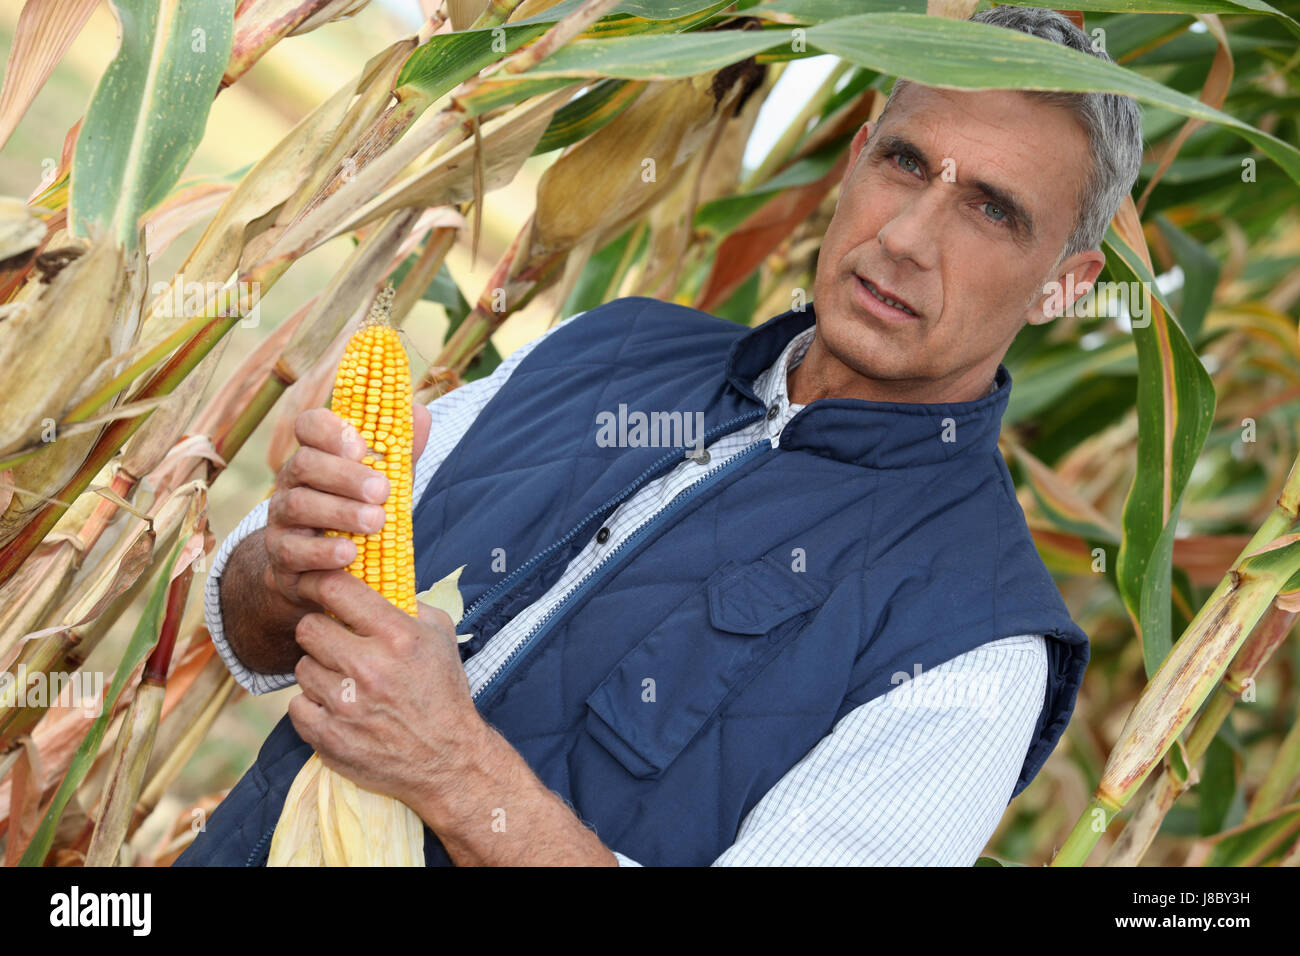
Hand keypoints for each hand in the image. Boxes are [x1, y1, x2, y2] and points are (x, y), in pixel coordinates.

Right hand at [263, 404, 431, 606]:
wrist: (329, 573)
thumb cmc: (360, 513)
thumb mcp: (385, 482)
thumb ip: (401, 451)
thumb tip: (419, 413)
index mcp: (317, 457)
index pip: (309, 426)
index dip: (331, 430)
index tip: (362, 446)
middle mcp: (291, 483)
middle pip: (305, 464)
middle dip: (346, 475)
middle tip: (382, 491)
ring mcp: (282, 521)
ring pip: (298, 506)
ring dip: (340, 512)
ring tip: (375, 522)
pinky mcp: (282, 558)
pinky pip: (293, 552)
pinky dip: (323, 553)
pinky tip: (350, 554)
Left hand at [287, 568, 480, 807]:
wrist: (447, 759)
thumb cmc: (443, 692)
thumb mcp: (441, 636)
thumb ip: (408, 603)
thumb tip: (375, 578)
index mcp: (398, 637)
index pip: (337, 590)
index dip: (320, 582)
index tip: (316, 585)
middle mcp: (369, 668)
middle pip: (308, 628)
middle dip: (320, 631)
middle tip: (335, 642)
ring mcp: (346, 706)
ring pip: (302, 667)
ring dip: (319, 671)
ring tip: (344, 681)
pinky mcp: (329, 738)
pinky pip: (297, 705)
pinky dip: (313, 706)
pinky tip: (337, 707)